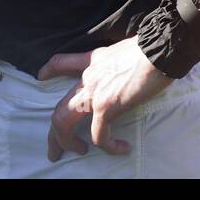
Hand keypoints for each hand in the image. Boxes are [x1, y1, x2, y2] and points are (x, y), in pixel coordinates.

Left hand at [37, 37, 173, 161]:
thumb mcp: (125, 50)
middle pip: (59, 107)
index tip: (41, 76)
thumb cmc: (150, 48)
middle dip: (55, 133)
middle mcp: (88, 77)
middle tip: (55, 149)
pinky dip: (108, 146)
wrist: (158, 49)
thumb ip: (119, 63)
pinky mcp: (106, 106)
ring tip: (79, 151)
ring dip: (66, 142)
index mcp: (93, 61)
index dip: (49, 70)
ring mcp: (93, 92)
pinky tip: (121, 148)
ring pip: (63, 122)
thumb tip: (129, 71)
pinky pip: (99, 135)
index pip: (62, 62)